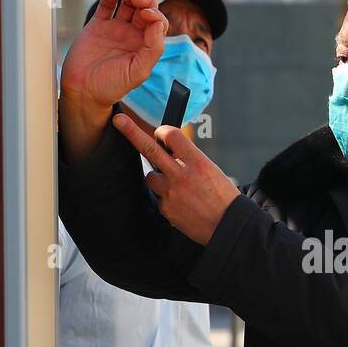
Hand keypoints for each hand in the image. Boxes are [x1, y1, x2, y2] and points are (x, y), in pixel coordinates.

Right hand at [59, 0, 167, 163]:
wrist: (83, 91)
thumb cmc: (112, 86)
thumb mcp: (138, 72)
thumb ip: (152, 49)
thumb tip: (158, 24)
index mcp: (146, 46)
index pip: (158, 22)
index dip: (155, 13)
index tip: (145, 14)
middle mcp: (133, 35)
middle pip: (145, 8)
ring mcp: (115, 29)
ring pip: (128, 4)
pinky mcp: (97, 26)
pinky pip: (106, 7)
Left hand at [112, 113, 239, 244]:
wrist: (228, 226)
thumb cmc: (222, 197)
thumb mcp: (211, 171)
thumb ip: (189, 160)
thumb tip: (168, 151)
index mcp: (198, 162)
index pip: (172, 135)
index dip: (163, 132)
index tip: (160, 133)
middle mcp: (182, 176)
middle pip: (150, 149)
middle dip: (132, 132)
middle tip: (119, 120)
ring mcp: (171, 193)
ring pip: (151, 176)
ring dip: (159, 177)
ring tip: (178, 187)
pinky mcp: (166, 209)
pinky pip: (159, 196)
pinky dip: (167, 197)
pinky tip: (183, 203)